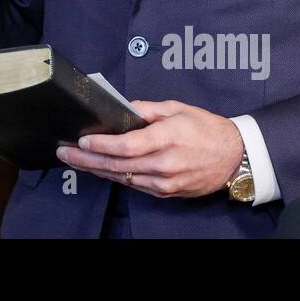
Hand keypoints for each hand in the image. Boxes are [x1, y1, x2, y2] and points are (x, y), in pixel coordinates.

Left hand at [55, 100, 244, 198]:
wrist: (234, 157)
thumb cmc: (206, 128)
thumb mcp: (177, 108)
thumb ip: (147, 109)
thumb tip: (122, 108)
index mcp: (167, 138)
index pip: (127, 145)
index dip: (101, 144)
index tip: (82, 139)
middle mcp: (164, 163)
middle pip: (117, 165)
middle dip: (87, 159)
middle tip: (65, 152)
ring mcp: (165, 182)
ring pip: (122, 177)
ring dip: (96, 169)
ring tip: (74, 160)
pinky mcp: (166, 192)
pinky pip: (134, 185)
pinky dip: (115, 177)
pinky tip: (99, 169)